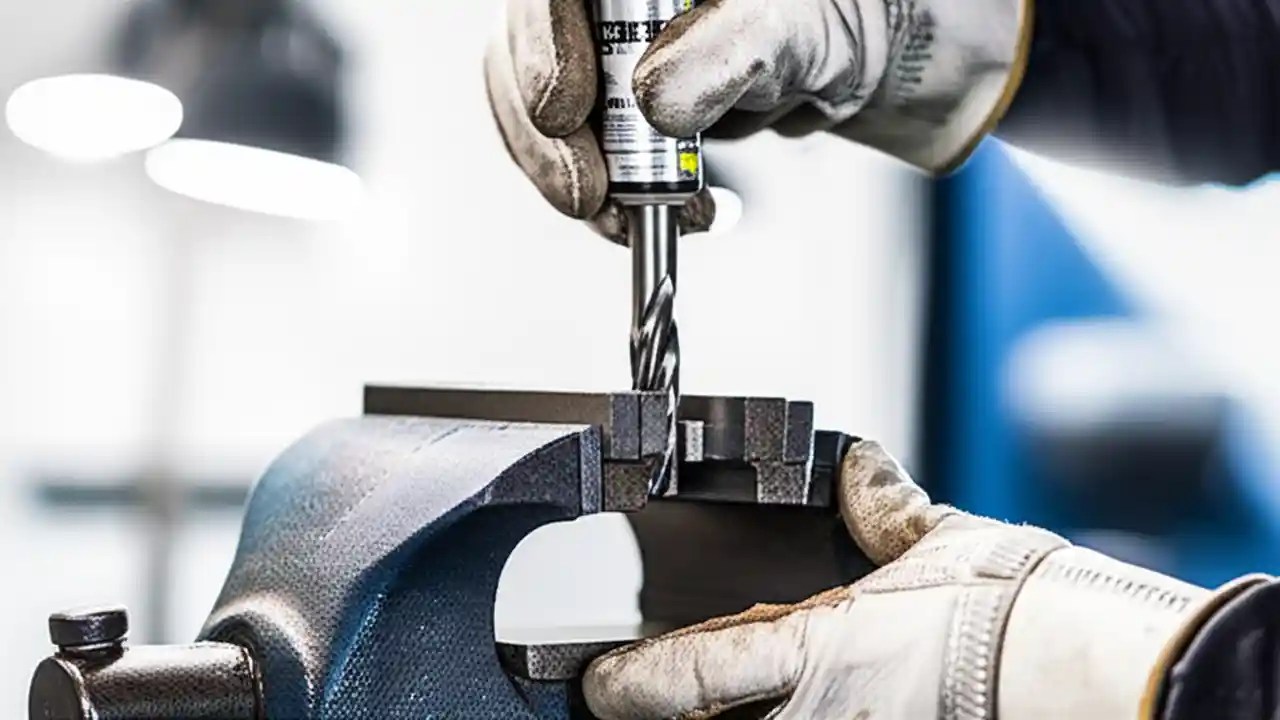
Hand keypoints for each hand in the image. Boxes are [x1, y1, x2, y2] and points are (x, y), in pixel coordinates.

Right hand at [484, 0, 1033, 242]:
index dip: (539, 47)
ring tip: (636, 219)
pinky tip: (659, 215)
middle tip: (591, 196)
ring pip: (536, 116)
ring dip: (578, 183)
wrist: (846, 50)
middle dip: (550, 140)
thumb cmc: (827, 15)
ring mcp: (591, 49)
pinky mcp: (604, 104)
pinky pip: (573, 155)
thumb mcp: (787, 25)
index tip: (565, 111)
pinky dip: (607, 200)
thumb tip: (653, 104)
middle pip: (520, 58)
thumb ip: (722, 54)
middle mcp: (600, 4)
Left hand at [583, 441, 1269, 718]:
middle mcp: (818, 717)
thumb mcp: (944, 543)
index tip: (599, 683)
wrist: (1088, 677)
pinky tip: (797, 716)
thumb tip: (861, 472)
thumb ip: (887, 512)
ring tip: (696, 717)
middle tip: (634, 705)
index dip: (629, 681)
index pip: (689, 672)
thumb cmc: (1018, 613)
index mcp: (816, 648)